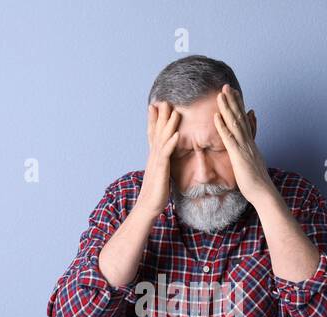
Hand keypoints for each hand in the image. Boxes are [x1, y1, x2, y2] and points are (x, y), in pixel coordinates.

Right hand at [140, 102, 181, 218]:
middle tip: (163, 100)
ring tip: (173, 111)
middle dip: (160, 116)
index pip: (154, 134)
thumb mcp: (161, 174)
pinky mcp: (160, 169)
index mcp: (154, 156)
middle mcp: (153, 155)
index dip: (154, 120)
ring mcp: (156, 161)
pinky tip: (177, 134)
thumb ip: (163, 164)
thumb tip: (165, 160)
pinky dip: (171, 143)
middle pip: (156, 132)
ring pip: (162, 139)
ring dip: (168, 124)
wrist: (149, 206)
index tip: (156, 106)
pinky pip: (166, 153)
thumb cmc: (157, 193)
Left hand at [213, 84, 275, 206]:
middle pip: (240, 117)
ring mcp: (244, 148)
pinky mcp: (239, 156)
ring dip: (227, 108)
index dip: (239, 106)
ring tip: (221, 94)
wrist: (264, 194)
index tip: (234, 93)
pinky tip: (217, 116)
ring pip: (235, 124)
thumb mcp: (253, 162)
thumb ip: (250, 151)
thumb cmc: (257, 182)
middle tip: (226, 86)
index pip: (244, 120)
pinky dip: (223, 126)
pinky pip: (229, 138)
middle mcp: (248, 142)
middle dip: (233, 101)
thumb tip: (249, 145)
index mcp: (250, 143)